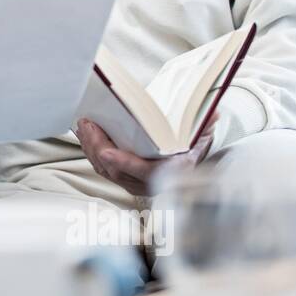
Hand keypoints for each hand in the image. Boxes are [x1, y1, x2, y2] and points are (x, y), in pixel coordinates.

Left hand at [75, 117, 216, 196]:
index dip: (124, 162)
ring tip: (82, 125)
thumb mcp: (202, 135)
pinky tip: (84, 135)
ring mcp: (136, 184)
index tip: (106, 152)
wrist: (192, 168)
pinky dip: (91, 151)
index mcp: (172, 172)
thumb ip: (204, 124)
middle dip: (97, 146)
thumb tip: (213, 112)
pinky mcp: (125, 180)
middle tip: (87, 124)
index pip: (144, 171)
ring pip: (106, 170)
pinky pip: (103, 169)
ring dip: (90, 147)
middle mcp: (152, 183)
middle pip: (116, 170)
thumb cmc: (194, 147)